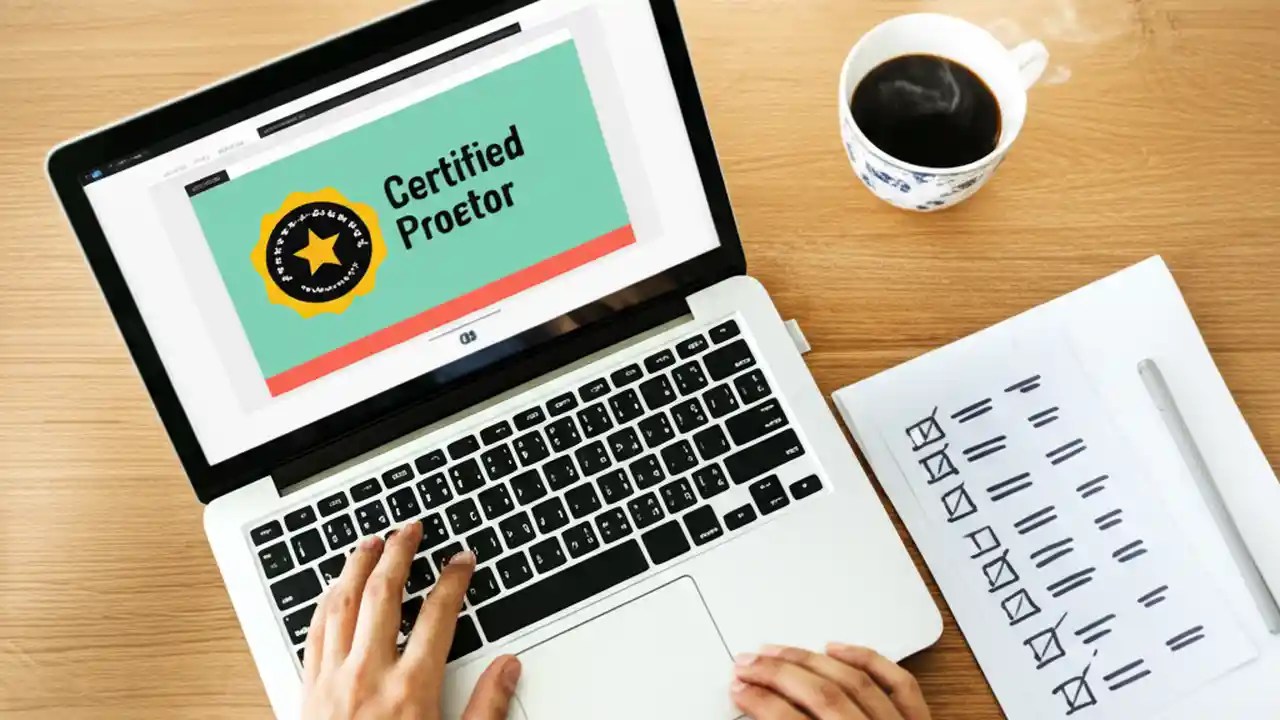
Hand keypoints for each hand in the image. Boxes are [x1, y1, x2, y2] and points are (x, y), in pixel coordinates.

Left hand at [301, 522, 520, 719]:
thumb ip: (486, 708)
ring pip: (341, 604)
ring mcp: (332, 682)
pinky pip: (314, 633)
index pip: (438, 614)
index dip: (453, 579)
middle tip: (411, 528)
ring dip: (355, 566)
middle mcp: (368, 676)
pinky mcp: (306, 693)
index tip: (461, 560)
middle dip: (399, 553)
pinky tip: (333, 591)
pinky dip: (326, 603)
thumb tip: (509, 668)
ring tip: (369, 542)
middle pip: (383, 593)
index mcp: (411, 689)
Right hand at [731, 643, 930, 719]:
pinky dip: (866, 659)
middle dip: (777, 673)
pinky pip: (898, 683)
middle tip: (748, 664)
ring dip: (810, 659)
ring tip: (778, 652)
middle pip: (822, 695)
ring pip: (854, 681)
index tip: (739, 689)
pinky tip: (837, 648)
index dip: (761, 702)